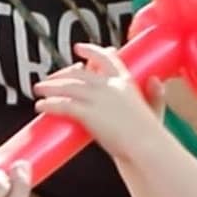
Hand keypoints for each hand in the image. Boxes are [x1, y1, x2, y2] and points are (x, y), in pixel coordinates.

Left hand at [33, 44, 161, 162]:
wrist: (145, 148)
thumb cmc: (151, 135)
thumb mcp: (155, 109)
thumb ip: (156, 95)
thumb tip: (158, 81)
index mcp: (124, 82)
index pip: (105, 58)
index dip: (90, 51)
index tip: (78, 48)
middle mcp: (109, 86)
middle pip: (78, 73)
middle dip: (60, 74)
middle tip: (49, 79)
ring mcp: (98, 99)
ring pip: (67, 87)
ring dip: (50, 87)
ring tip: (38, 90)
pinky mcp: (88, 114)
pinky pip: (63, 104)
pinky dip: (49, 104)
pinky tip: (41, 105)